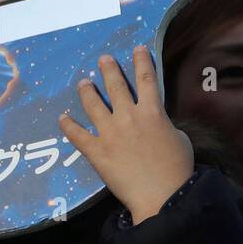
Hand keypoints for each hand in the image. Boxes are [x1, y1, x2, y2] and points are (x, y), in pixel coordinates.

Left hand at [60, 46, 194, 223]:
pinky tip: (62, 118)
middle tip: (103, 59)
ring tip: (83, 82)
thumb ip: (165, 124)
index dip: (142, 61)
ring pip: (93, 104)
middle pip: (117, 86)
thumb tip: (156, 123)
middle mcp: (129, 116)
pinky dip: (68, 125)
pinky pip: (78, 135)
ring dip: (87, 91)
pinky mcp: (96, 151)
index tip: (137, 48)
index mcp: (153, 112)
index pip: (147, 79)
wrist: (161, 195)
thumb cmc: (177, 168)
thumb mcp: (180, 138)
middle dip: (109, 69)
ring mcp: (110, 132)